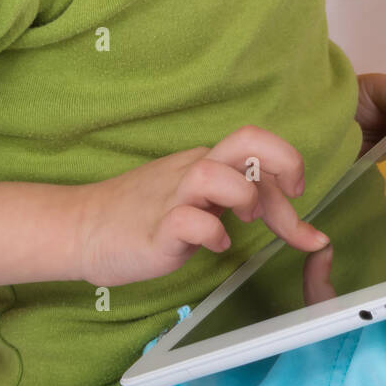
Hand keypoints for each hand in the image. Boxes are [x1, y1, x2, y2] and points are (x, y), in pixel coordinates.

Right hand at [73, 126, 328, 287]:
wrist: (82, 227)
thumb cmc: (144, 215)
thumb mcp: (197, 199)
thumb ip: (233, 197)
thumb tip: (282, 209)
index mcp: (207, 163)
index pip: (258, 151)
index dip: (290, 170)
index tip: (302, 201)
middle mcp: (194, 171)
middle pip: (246, 139)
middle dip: (284, 160)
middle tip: (295, 193)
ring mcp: (173, 197)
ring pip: (216, 173)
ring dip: (244, 197)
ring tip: (244, 222)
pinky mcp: (155, 228)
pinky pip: (188, 220)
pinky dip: (210, 233)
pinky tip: (214, 245)